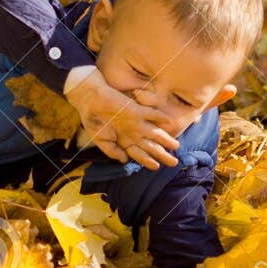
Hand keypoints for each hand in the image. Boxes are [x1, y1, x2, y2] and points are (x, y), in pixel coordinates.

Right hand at [63, 66, 179, 169]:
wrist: (89, 100)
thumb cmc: (93, 120)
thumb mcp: (100, 140)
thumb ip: (112, 152)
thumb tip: (124, 160)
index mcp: (124, 141)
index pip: (139, 154)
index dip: (147, 161)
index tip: (156, 167)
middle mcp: (133, 132)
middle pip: (151, 146)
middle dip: (163, 155)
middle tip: (174, 162)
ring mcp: (135, 122)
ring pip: (154, 132)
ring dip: (166, 139)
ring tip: (176, 146)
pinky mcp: (135, 110)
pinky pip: (150, 114)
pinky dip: (159, 117)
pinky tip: (169, 122)